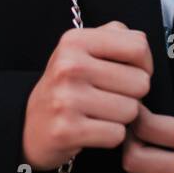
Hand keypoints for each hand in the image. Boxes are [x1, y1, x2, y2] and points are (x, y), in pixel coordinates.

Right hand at [22, 21, 152, 170]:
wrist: (29, 125)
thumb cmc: (66, 86)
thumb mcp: (81, 51)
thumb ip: (113, 36)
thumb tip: (142, 42)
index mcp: (75, 41)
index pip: (138, 46)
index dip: (144, 64)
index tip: (130, 73)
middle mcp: (69, 66)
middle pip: (140, 82)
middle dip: (132, 95)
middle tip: (110, 98)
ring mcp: (66, 98)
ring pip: (132, 110)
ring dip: (122, 117)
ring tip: (101, 114)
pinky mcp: (67, 130)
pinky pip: (117, 134)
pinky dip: (111, 136)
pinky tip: (93, 130)